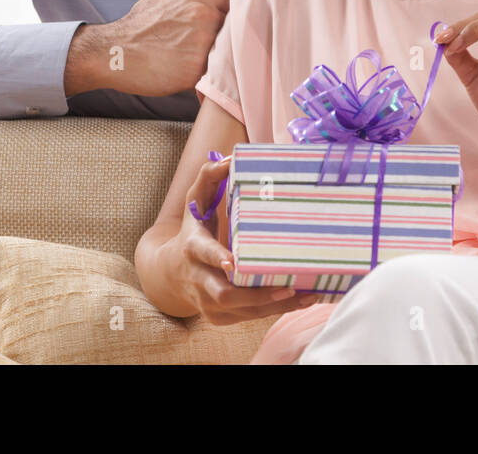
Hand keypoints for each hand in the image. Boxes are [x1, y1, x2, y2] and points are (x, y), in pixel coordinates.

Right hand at [67, 0, 230, 97]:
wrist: (115, 53)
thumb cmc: (139, 23)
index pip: (229, 4)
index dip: (218, 17)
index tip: (203, 26)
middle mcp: (204, 14)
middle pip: (230, 26)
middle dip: (218, 34)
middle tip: (196, 43)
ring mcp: (203, 42)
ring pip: (225, 48)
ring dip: (215, 53)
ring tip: (191, 55)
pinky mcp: (198, 69)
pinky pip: (213, 70)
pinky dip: (205, 71)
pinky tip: (187, 69)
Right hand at [170, 153, 320, 324]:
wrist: (171, 273)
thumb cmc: (192, 230)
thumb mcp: (195, 201)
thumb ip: (209, 177)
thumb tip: (230, 158)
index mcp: (193, 249)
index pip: (203, 255)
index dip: (217, 259)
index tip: (232, 262)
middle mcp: (199, 280)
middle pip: (224, 295)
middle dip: (256, 295)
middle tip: (287, 287)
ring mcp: (208, 304)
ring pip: (242, 311)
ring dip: (274, 306)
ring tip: (306, 294)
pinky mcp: (221, 318)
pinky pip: (250, 318)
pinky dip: (275, 311)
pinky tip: (302, 300)